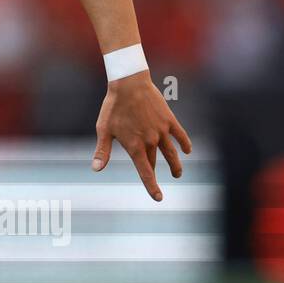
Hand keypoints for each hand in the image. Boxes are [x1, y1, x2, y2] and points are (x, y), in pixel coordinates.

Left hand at [92, 73, 191, 200]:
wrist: (129, 84)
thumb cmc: (113, 107)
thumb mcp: (103, 130)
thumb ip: (102, 151)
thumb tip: (96, 170)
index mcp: (134, 147)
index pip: (145, 172)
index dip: (152, 187)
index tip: (158, 198)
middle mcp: (150, 142)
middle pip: (156, 162)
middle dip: (158, 173)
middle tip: (162, 181)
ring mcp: (161, 131)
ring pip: (171, 153)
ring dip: (175, 164)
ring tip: (177, 173)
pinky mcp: (169, 120)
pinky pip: (180, 135)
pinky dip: (185, 144)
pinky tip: (187, 151)